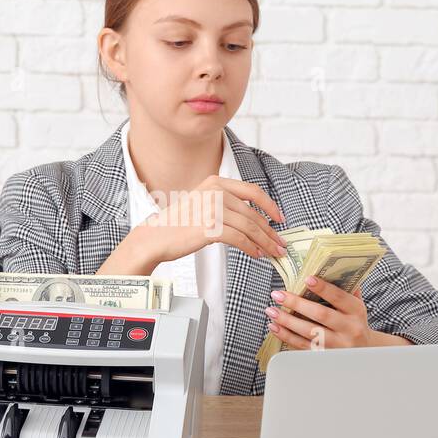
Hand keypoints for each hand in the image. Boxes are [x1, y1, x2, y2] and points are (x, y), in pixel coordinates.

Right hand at [129, 175, 288, 264]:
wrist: (156, 236)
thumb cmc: (178, 224)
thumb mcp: (202, 202)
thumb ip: (224, 204)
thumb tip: (253, 220)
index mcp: (215, 182)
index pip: (252, 191)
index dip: (270, 206)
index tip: (279, 218)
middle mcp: (216, 192)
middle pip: (253, 213)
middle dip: (270, 231)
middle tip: (281, 244)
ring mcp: (213, 209)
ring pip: (250, 228)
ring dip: (265, 242)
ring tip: (273, 253)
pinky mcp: (211, 227)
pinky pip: (240, 239)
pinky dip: (251, 248)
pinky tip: (256, 255)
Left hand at [265, 278, 413, 349]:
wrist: (364, 350)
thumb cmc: (355, 321)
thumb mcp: (357, 304)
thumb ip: (346, 288)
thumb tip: (329, 268)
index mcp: (357, 311)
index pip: (339, 297)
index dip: (323, 288)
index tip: (307, 279)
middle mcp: (349, 329)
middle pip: (321, 315)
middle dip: (296, 304)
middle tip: (278, 294)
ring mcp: (337, 345)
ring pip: (309, 332)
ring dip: (286, 321)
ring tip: (271, 310)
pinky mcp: (325, 356)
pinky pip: (302, 346)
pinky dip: (286, 336)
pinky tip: (274, 327)